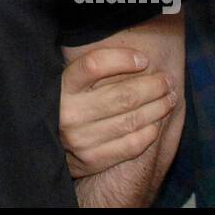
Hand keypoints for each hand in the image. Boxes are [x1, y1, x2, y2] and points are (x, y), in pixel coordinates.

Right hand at [59, 47, 177, 178]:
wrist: (46, 146)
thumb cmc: (65, 103)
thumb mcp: (68, 81)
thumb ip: (90, 68)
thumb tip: (134, 55)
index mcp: (61, 86)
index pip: (94, 65)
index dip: (122, 59)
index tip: (144, 60)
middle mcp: (69, 112)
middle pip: (122, 96)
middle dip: (153, 87)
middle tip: (167, 81)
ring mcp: (80, 139)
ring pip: (131, 121)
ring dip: (157, 108)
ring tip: (169, 99)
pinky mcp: (91, 159)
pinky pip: (130, 145)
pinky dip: (148, 133)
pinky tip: (156, 125)